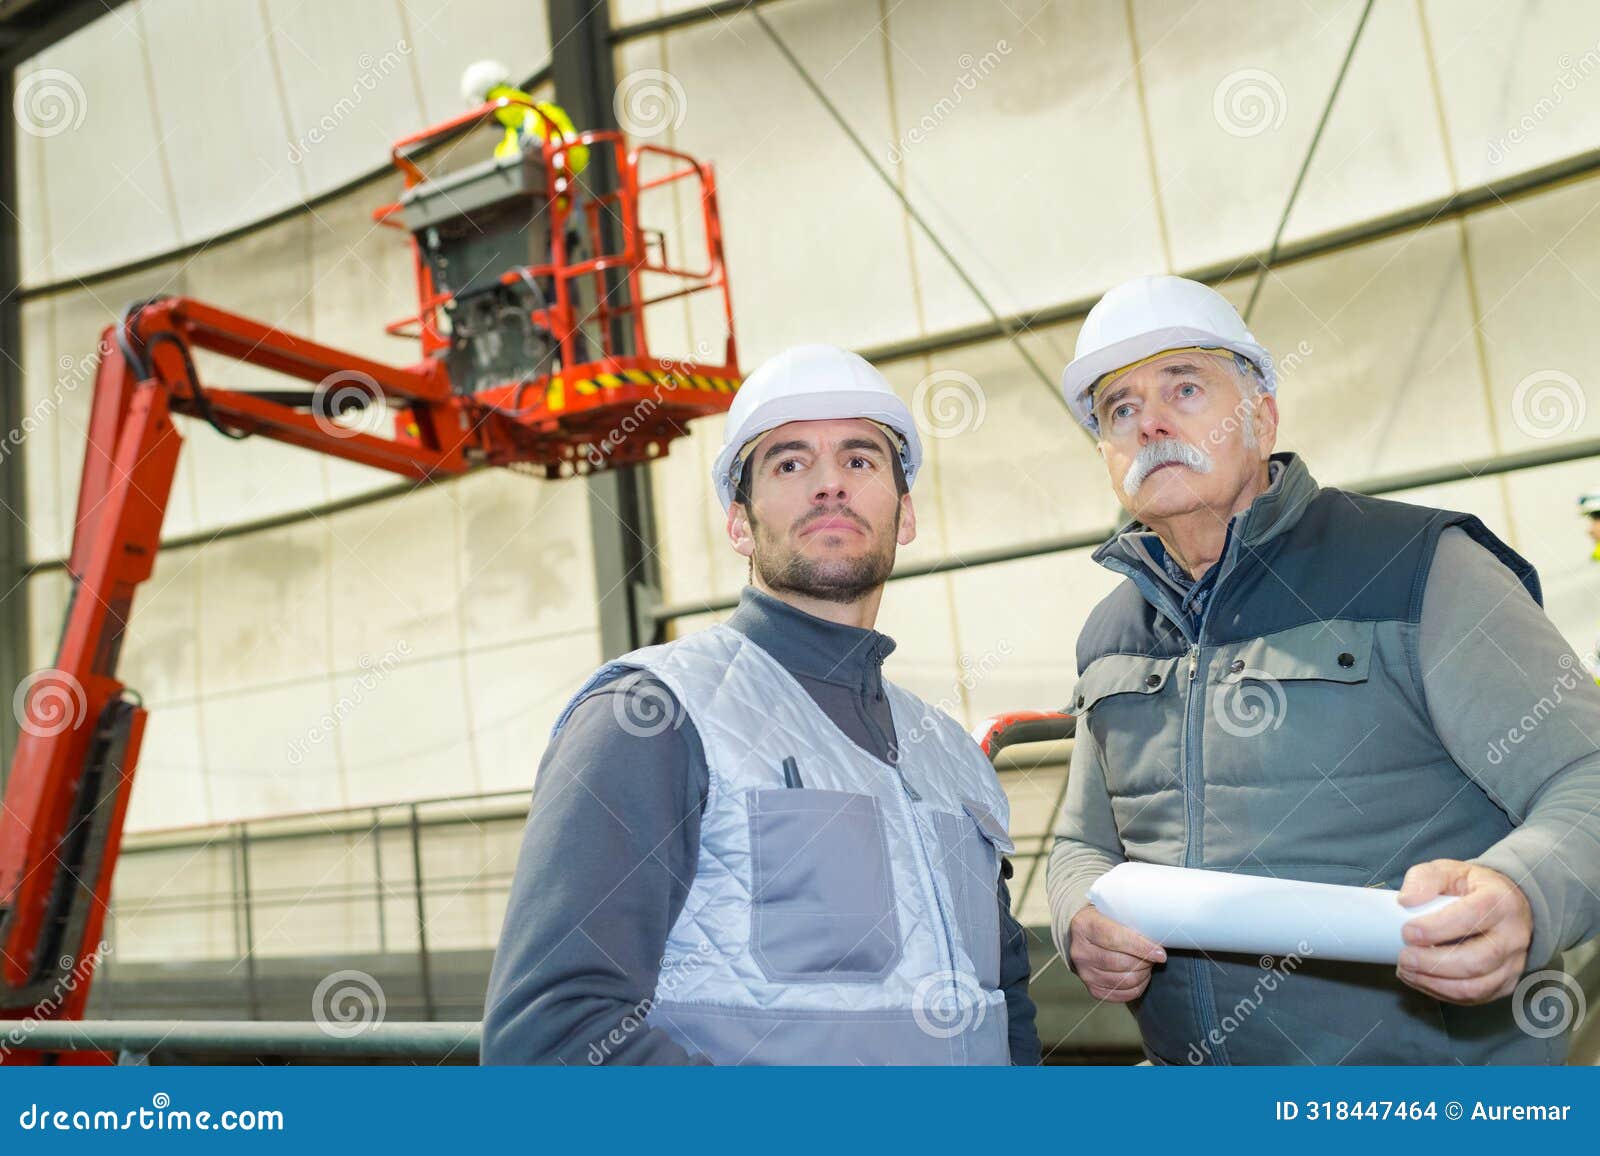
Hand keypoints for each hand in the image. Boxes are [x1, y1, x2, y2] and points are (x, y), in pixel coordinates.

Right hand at [1068, 903, 1166, 1002]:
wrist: (1083, 935)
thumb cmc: (1104, 920)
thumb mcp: (1111, 910)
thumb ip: (1130, 918)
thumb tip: (1159, 931)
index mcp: (1084, 926)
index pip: (1115, 938)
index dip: (1141, 947)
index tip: (1160, 953)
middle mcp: (1080, 951)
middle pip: (1120, 962)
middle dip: (1145, 961)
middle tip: (1155, 955)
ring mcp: (1084, 972)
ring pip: (1123, 981)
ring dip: (1143, 974)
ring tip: (1148, 964)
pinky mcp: (1092, 989)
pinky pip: (1122, 995)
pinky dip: (1137, 988)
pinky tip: (1141, 976)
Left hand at [1396, 859, 1532, 1004]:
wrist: (1508, 904)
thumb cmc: (1473, 888)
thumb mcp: (1448, 871)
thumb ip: (1425, 879)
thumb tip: (1406, 900)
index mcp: (1501, 902)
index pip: (1472, 917)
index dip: (1438, 928)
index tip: (1407, 932)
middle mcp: (1513, 936)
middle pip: (1476, 960)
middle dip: (1434, 964)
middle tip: (1404, 958)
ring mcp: (1513, 963)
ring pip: (1477, 986)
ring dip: (1436, 983)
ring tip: (1407, 971)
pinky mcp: (1506, 983)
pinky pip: (1476, 997)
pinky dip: (1443, 993)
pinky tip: (1421, 980)